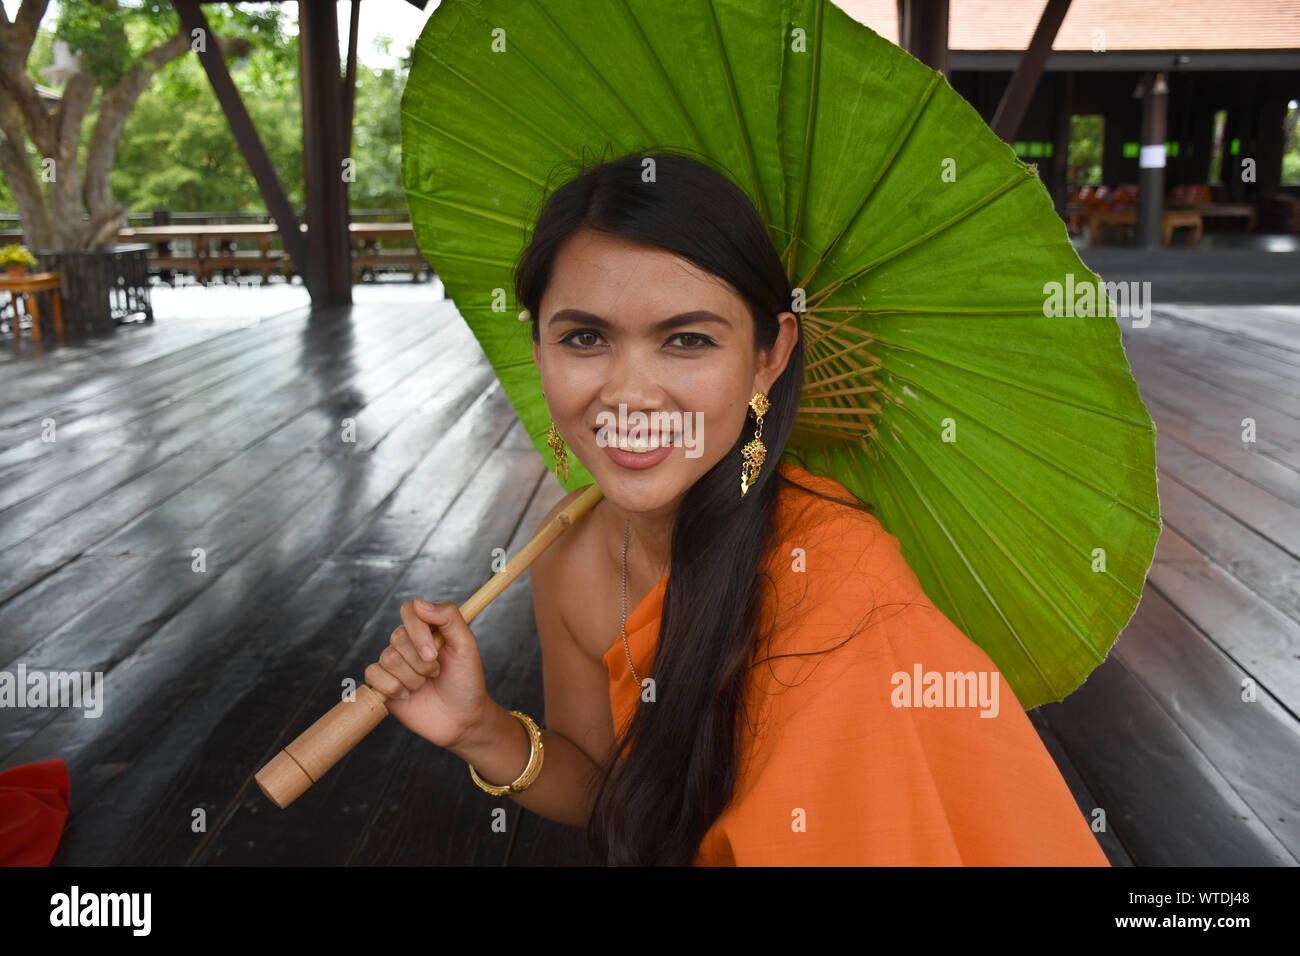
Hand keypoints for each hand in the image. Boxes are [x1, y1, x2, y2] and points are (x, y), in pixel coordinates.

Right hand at [364, 599, 490, 750]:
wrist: (461, 719)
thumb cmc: (466, 681)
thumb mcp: (466, 646)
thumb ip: (448, 618)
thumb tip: (419, 603)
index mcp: (428, 628)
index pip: (410, 610)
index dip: (417, 631)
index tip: (433, 652)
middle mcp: (408, 642)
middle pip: (398, 637)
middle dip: (421, 661)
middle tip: (437, 673)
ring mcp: (394, 663)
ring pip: (389, 659)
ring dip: (413, 678)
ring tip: (426, 685)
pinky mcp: (382, 683)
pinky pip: (373, 675)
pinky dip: (393, 687)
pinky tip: (408, 695)